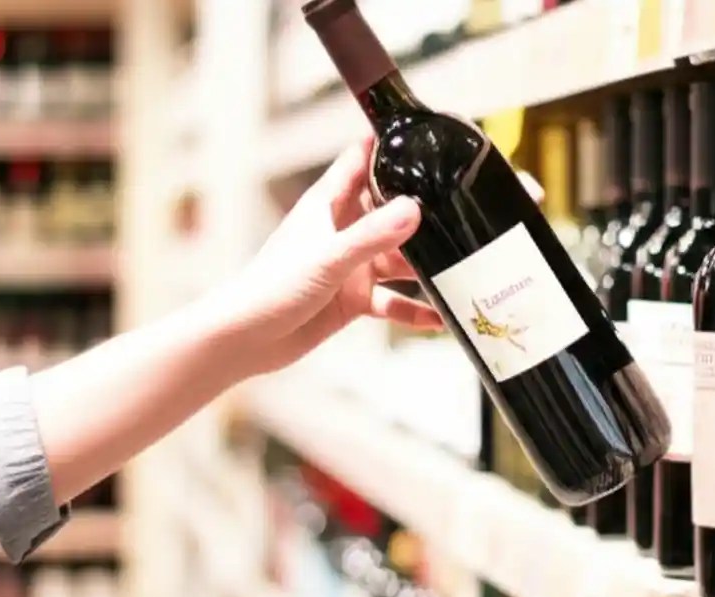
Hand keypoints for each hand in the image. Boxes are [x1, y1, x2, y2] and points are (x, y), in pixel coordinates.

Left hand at [204, 135, 543, 376]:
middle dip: (427, 211)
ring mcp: (350, 265)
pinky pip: (393, 301)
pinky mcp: (352, 299)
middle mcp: (343, 230)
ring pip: (400, 258)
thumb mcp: (327, 259)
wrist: (244, 340)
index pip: (364, 160)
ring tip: (467, 266)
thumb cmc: (269, 290)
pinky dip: (415, 309)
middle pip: (393, 211)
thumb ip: (372, 236)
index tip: (429, 137)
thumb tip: (415, 208)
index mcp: (329, 205)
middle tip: (470, 207)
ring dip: (428, 265)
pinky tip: (441, 317)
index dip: (392, 146)